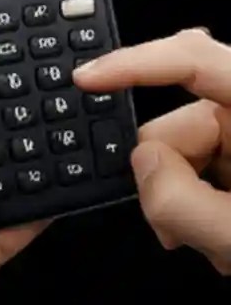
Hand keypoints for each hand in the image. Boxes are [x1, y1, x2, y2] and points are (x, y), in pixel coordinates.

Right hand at [73, 27, 230, 273]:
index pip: (194, 58)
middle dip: (170, 177)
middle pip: (180, 121)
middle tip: (186, 230)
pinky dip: (200, 208)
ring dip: (188, 203)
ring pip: (185, 154)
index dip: (134, 63)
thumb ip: (178, 199)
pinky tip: (223, 238)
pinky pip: (201, 172)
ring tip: (220, 245)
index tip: (88, 79)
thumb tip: (142, 165)